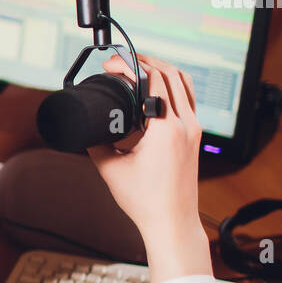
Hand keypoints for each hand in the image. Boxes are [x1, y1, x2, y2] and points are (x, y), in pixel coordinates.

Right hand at [86, 52, 210, 282]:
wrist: (172, 221)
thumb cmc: (146, 201)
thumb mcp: (110, 169)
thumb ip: (95, 143)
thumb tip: (86, 127)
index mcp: (166, 129)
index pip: (152, 78)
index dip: (129, 65)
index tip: (111, 65)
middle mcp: (185, 124)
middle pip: (171, 73)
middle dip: (145, 61)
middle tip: (122, 62)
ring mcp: (194, 129)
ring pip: (184, 83)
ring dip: (162, 69)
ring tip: (140, 67)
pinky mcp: (195, 136)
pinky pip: (188, 99)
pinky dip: (172, 86)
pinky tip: (156, 89)